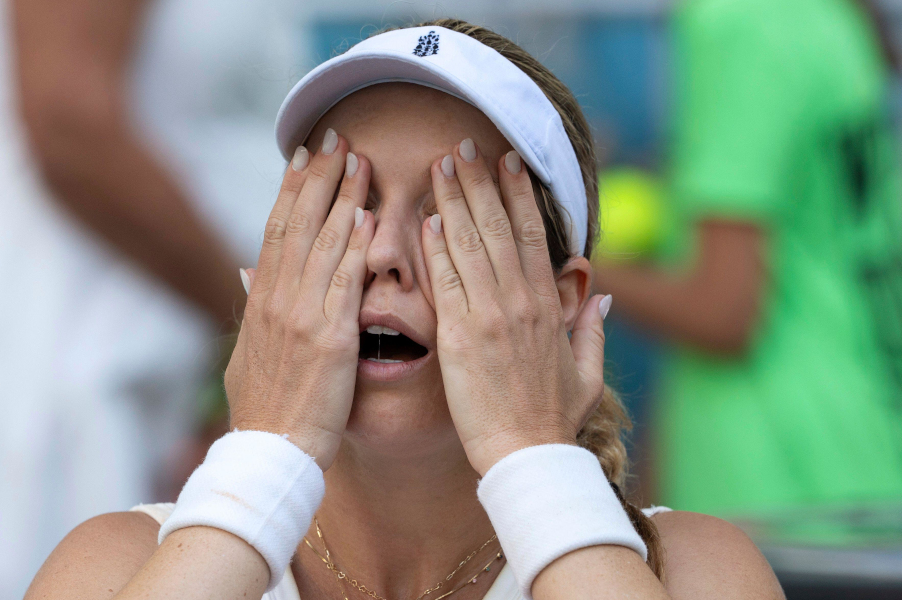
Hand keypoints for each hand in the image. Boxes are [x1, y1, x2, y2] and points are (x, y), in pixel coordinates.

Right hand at [224, 131, 373, 469]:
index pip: (277, 230)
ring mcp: (302, 317)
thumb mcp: (248, 352)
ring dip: (342, 198)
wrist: (270, 452)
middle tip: (336, 137)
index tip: (305, 155)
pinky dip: (355, 248)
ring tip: (359, 160)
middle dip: (319, 177)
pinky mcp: (330, 340)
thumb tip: (246, 271)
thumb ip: (254, 308)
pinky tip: (368, 218)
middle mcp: (278, 300)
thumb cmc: (265, 406)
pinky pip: (344, 284)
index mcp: (262, 301)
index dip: (292, 189)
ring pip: (322, 244)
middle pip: (298, 224)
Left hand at [421, 140, 608, 475]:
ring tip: (441, 164)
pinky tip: (426, 218)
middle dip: (479, 182)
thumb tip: (605, 298)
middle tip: (463, 145)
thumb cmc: (553, 417)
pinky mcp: (459, 337)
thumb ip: (592, 330)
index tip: (507, 162)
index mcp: (548, 305)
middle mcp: (519, 301)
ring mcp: (489, 316)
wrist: (526, 455)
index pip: (533, 234)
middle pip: (498, 227)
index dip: (519, 194)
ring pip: (471, 244)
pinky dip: (436, 248)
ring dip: (454, 200)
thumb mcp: (588, 374)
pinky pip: (446, 282)